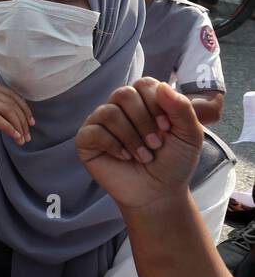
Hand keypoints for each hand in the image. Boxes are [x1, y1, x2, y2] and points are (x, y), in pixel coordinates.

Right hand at [0, 77, 32, 152]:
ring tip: (23, 138)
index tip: (30, 122)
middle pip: (7, 100)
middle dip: (22, 118)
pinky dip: (8, 128)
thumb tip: (20, 110)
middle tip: (28, 134)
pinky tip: (14, 136)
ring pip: (3, 109)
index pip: (7, 92)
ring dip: (17, 125)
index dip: (23, 107)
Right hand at [77, 78, 201, 212]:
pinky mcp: (86, 140)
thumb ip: (182, 108)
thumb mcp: (189, 134)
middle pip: (124, 94)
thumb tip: (163, 86)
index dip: (156, 103)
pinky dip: (113, 145)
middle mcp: (120, 108)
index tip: (167, 127)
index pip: (144, 84)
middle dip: (143, 121)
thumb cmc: (173, 162)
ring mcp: (100, 123)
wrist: (159, 192)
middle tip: (155, 144)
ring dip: (131, 137)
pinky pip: (94, 131)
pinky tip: (124, 157)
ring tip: (143, 156)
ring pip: (109, 112)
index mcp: (143, 102)